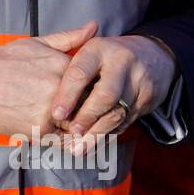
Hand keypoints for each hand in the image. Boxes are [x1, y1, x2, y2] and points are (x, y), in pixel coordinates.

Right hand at [0, 21, 96, 138]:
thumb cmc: (3, 61)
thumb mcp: (36, 43)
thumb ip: (68, 38)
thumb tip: (94, 27)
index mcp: (64, 67)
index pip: (98, 84)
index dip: (100, 92)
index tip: (98, 96)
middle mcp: (60, 89)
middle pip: (91, 107)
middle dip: (93, 112)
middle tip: (94, 116)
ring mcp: (49, 111)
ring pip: (79, 126)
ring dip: (81, 129)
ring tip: (80, 127)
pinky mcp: (38, 130)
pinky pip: (63, 141)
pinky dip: (66, 141)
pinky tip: (63, 135)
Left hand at [50, 32, 176, 146]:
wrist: (153, 56)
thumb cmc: (106, 55)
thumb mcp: (87, 47)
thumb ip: (64, 52)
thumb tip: (40, 73)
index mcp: (99, 49)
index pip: (80, 73)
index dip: (67, 95)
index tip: (56, 114)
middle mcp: (121, 63)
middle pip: (104, 95)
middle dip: (87, 117)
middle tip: (72, 132)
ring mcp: (138, 82)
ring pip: (117, 113)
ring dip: (98, 133)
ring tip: (80, 147)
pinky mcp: (147, 100)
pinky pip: (126, 122)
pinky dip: (108, 134)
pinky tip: (94, 144)